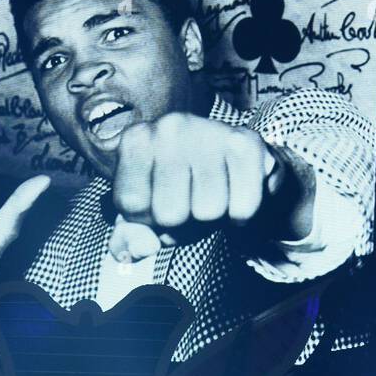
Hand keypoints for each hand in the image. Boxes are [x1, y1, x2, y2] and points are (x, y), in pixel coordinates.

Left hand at [112, 114, 275, 233]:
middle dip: (180, 224)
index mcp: (136, 141)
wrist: (220, 157)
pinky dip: (240, 215)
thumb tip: (145, 248)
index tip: (155, 203)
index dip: (146, 218)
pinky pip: (243, 206)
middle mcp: (170, 128)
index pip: (133, 204)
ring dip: (210, 219)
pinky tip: (233, 197)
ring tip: (209, 198)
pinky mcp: (246, 143)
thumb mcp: (142, 212)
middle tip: (187, 204)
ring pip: (208, 211)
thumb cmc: (173, 188)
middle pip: (171, 213)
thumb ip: (129, 237)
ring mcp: (209, 131)